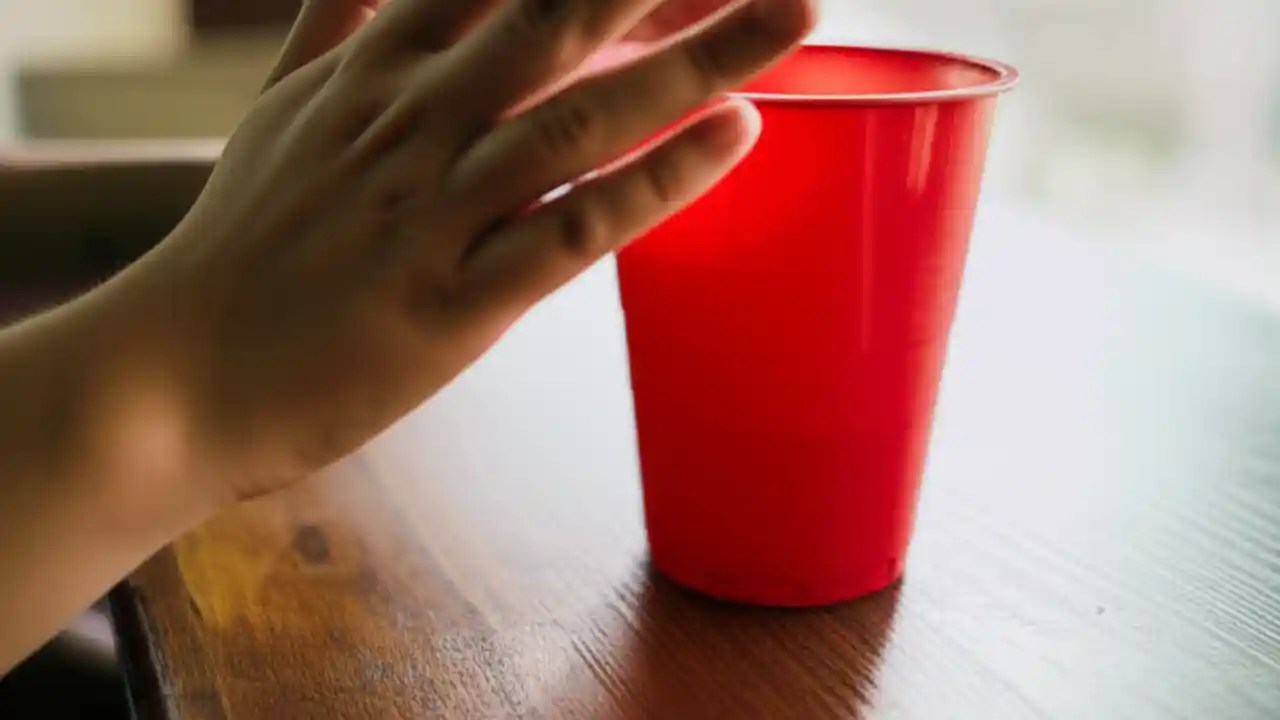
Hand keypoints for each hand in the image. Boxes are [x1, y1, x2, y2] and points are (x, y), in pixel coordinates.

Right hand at [88, 0, 813, 503]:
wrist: (179, 374)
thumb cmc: (240, 245)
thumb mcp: (281, 116)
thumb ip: (335, 30)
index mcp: (376, 73)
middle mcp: (414, 123)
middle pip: (558, 23)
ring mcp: (436, 210)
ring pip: (582, 116)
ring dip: (695, 63)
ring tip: (792, 18)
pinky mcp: (455, 302)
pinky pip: (572, 229)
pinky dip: (654, 181)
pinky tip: (731, 140)